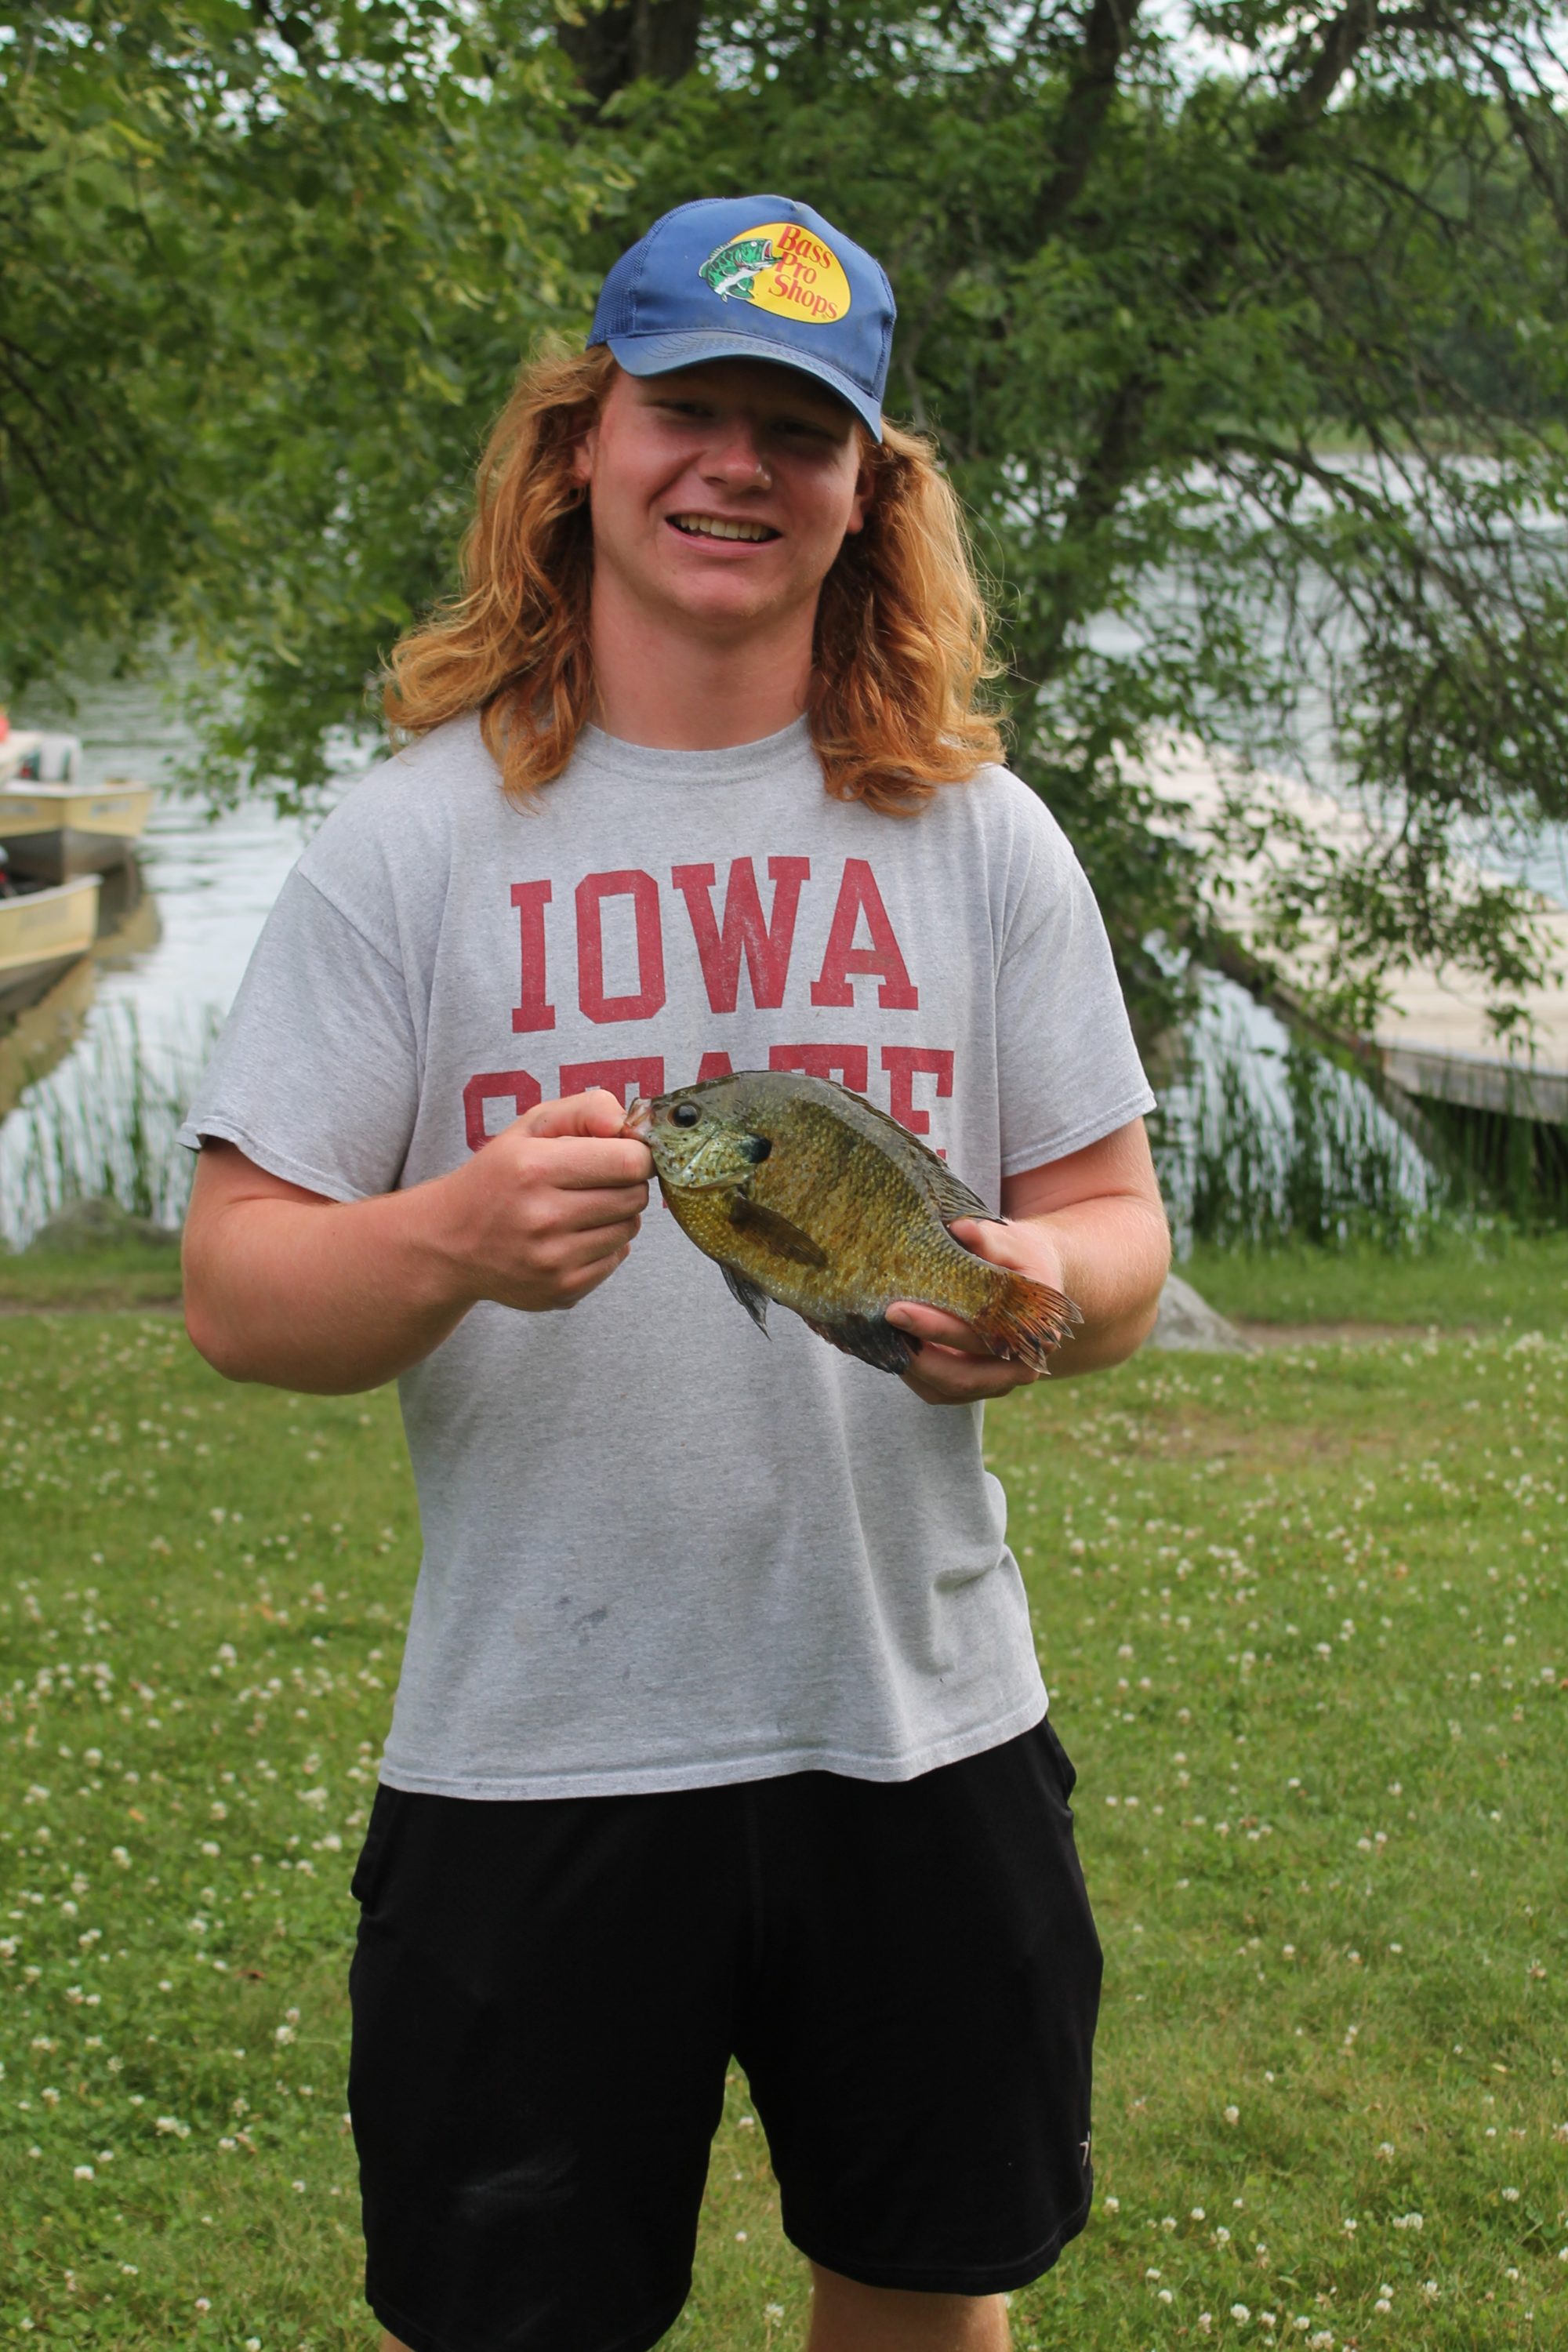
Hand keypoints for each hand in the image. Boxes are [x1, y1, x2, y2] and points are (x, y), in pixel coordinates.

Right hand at [435, 1090, 651, 1313]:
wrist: (450, 1242)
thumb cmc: (499, 1176)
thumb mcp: (531, 1126)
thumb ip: (586, 1110)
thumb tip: (627, 1127)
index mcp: (534, 1168)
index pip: (629, 1162)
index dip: (636, 1154)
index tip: (622, 1153)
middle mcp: (542, 1218)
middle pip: (635, 1196)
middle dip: (626, 1183)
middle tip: (598, 1181)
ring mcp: (553, 1261)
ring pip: (630, 1229)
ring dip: (617, 1215)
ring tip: (581, 1208)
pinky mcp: (562, 1290)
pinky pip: (616, 1259)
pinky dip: (604, 1245)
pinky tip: (572, 1237)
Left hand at [888, 1218, 1067, 1405]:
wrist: (1032, 1279)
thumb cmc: (1019, 1259)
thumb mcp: (1011, 1243)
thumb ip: (988, 1239)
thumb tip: (961, 1228)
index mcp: (1033, 1331)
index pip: (980, 1337)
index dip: (937, 1328)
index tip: (897, 1310)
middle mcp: (1021, 1365)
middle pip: (964, 1377)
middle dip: (917, 1356)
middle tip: (880, 1326)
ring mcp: (998, 1381)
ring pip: (947, 1391)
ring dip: (910, 1369)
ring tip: (876, 1339)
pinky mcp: (976, 1385)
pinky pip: (938, 1391)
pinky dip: (910, 1374)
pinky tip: (886, 1349)